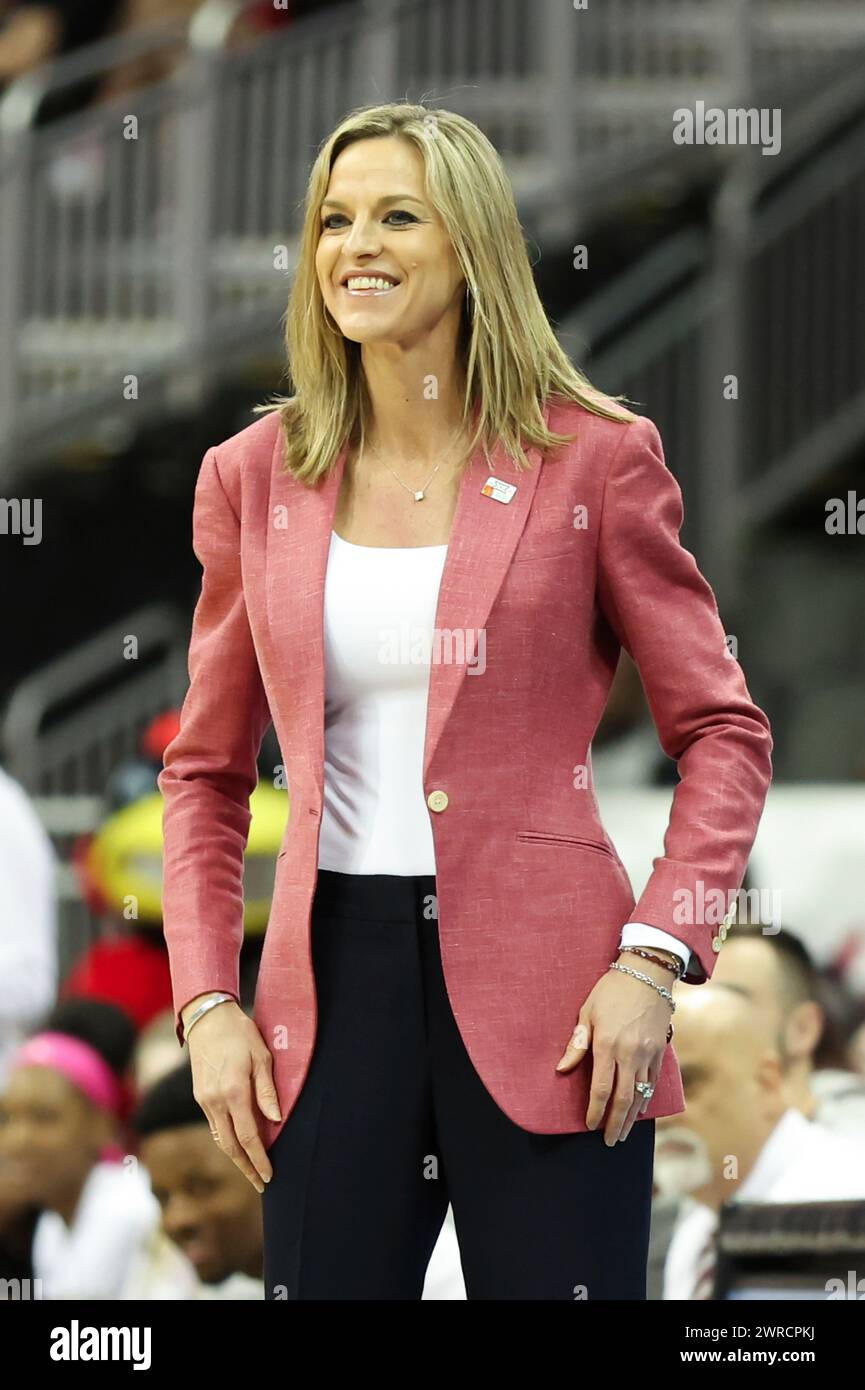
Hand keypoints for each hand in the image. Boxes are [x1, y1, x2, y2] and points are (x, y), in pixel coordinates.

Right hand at [184, 998, 281, 1193]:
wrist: (207, 1018)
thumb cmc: (240, 1033)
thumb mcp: (261, 1056)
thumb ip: (267, 1090)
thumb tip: (276, 1120)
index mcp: (233, 1091)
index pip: (248, 1137)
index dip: (259, 1160)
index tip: (269, 1176)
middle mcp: (215, 1101)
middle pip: (231, 1146)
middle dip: (246, 1168)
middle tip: (261, 1184)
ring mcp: (204, 1100)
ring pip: (221, 1138)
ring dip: (236, 1157)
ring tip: (251, 1170)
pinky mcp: (199, 1096)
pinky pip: (215, 1125)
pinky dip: (227, 1140)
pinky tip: (238, 1145)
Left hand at [555, 955, 673, 1145]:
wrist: (648, 973)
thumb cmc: (611, 990)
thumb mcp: (587, 1011)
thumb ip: (577, 1043)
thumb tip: (562, 1069)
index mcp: (608, 1044)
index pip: (601, 1088)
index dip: (596, 1111)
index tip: (590, 1125)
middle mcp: (630, 1053)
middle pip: (624, 1099)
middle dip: (616, 1123)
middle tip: (610, 1142)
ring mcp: (648, 1053)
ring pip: (641, 1094)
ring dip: (632, 1116)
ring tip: (624, 1132)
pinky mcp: (660, 1050)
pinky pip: (653, 1081)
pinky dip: (646, 1098)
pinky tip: (640, 1109)